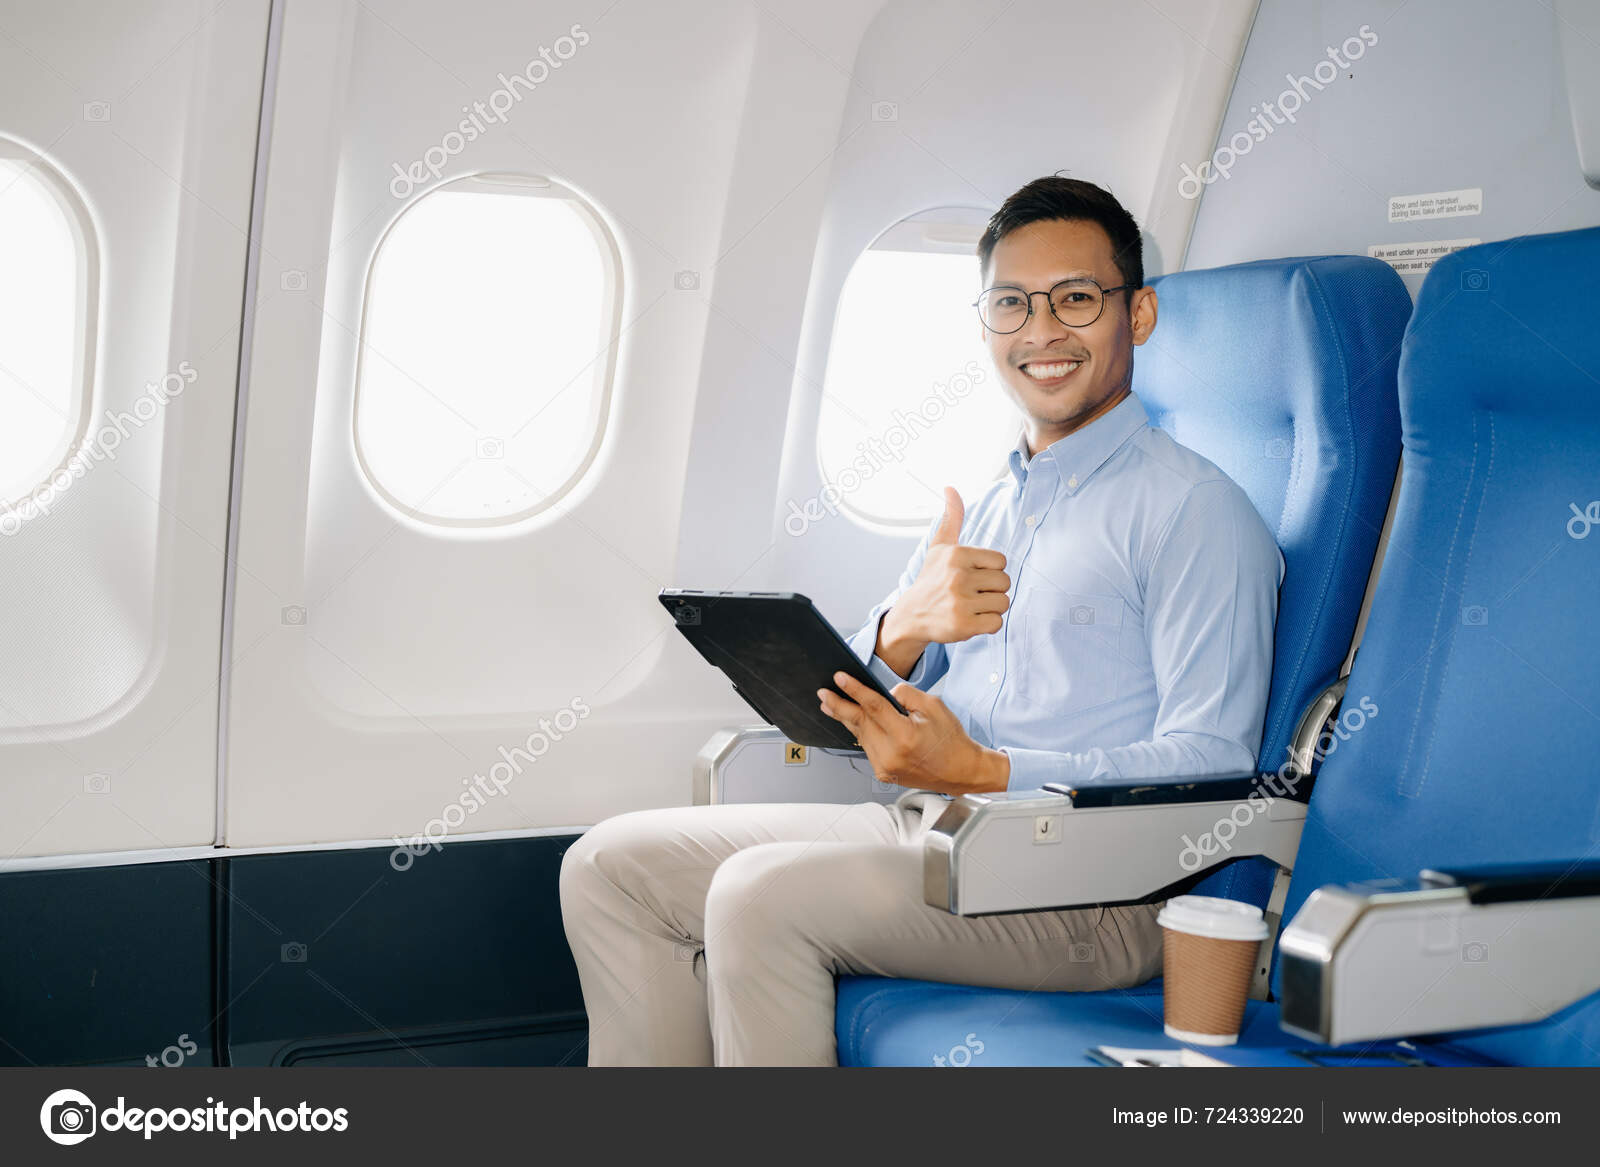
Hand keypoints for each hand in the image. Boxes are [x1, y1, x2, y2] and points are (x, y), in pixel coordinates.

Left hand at [817, 671, 1009, 794]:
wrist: (961, 770)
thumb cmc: (950, 739)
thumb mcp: (933, 707)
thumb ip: (905, 695)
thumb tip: (885, 691)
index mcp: (904, 736)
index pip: (873, 707)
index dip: (854, 690)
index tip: (839, 678)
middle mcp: (891, 754)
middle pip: (859, 723)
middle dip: (838, 705)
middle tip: (823, 693)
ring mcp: (886, 766)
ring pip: (859, 735)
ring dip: (845, 718)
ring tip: (830, 705)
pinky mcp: (884, 773)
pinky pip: (867, 747)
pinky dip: (860, 732)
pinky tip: (853, 722)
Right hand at [878, 488, 1009, 671]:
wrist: (912, 615)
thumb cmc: (932, 578)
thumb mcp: (939, 546)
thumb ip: (951, 517)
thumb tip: (950, 487)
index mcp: (957, 555)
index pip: (1001, 561)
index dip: (990, 571)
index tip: (972, 576)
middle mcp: (958, 577)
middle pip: (1005, 582)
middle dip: (992, 590)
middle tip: (971, 593)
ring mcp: (960, 602)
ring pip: (1003, 603)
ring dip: (990, 608)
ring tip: (970, 606)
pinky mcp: (963, 626)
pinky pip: (996, 623)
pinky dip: (987, 625)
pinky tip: (970, 620)